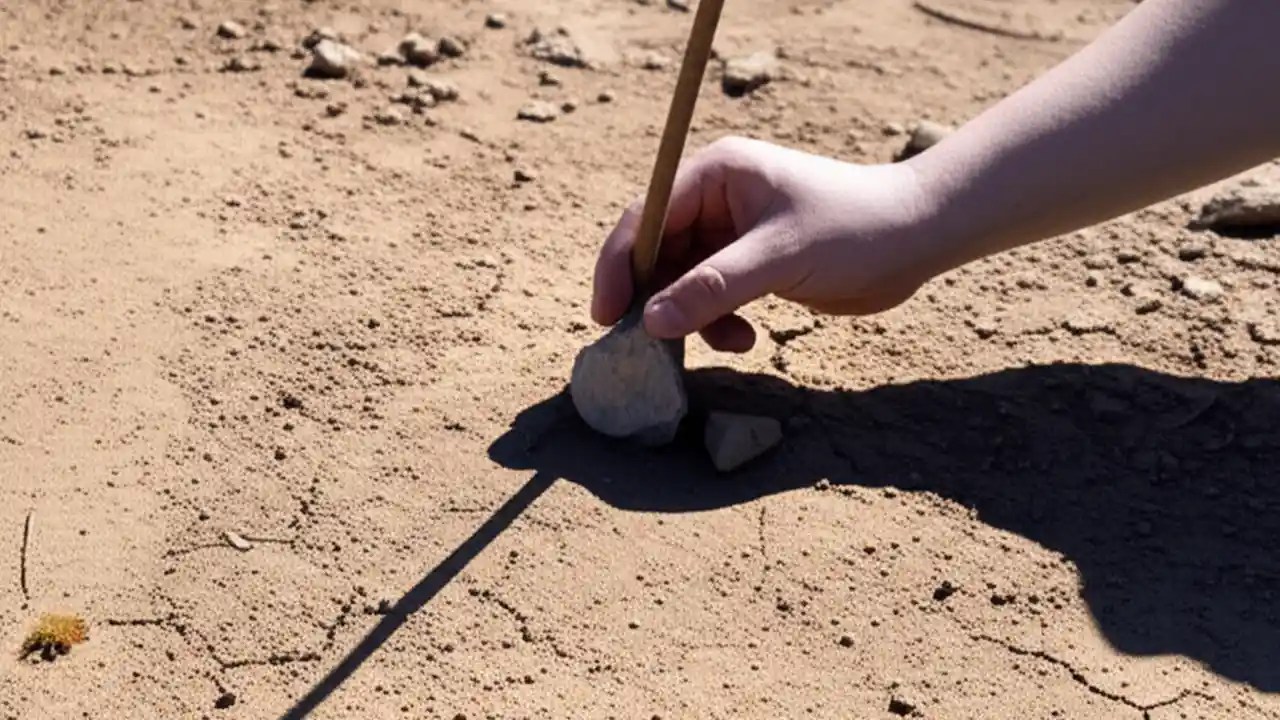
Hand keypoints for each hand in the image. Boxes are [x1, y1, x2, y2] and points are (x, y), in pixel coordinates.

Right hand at [591, 136, 945, 351]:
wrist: (918, 238)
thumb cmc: (853, 227)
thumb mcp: (779, 257)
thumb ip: (713, 288)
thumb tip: (651, 321)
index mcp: (715, 174)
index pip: (646, 217)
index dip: (620, 266)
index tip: (608, 316)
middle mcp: (715, 199)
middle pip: (657, 253)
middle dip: (656, 299)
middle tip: (649, 347)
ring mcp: (732, 233)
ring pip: (683, 282)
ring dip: (694, 318)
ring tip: (728, 341)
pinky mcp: (751, 265)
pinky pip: (712, 298)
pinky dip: (719, 323)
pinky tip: (748, 338)